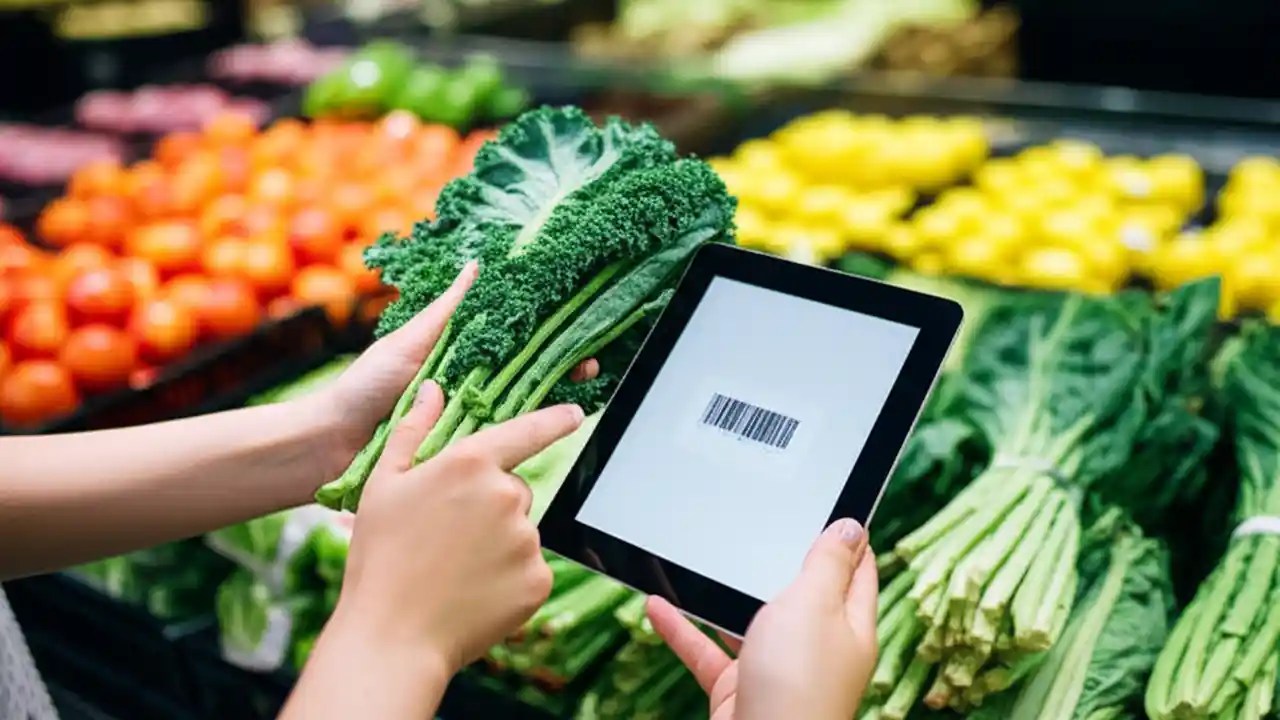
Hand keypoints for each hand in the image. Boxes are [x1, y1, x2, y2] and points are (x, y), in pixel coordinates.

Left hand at [314, 261, 598, 474]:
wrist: (332, 445)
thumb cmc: (365, 388)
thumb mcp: (409, 342)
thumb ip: (445, 311)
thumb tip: (476, 266)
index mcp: (460, 359)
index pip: (515, 344)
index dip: (546, 338)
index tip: (575, 332)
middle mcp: (469, 389)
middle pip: (527, 376)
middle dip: (561, 369)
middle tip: (590, 365)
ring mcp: (467, 423)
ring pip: (520, 410)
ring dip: (551, 400)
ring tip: (579, 393)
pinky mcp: (462, 454)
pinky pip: (499, 443)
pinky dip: (525, 434)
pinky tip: (550, 427)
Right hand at [336, 384, 584, 676]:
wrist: (393, 637)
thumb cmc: (380, 557)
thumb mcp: (383, 484)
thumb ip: (412, 430)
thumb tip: (432, 389)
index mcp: (469, 464)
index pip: (526, 432)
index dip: (553, 420)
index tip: (575, 413)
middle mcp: (507, 496)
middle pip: (514, 489)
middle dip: (490, 504)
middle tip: (447, 535)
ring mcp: (527, 540)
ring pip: (521, 530)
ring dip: (498, 542)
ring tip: (453, 568)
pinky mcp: (538, 580)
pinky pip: (529, 568)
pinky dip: (508, 577)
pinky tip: (472, 591)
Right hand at [647, 519, 877, 719]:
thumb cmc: (797, 684)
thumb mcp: (816, 604)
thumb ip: (828, 564)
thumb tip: (851, 528)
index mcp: (848, 625)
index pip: (856, 572)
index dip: (847, 540)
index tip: (834, 510)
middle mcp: (816, 648)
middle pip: (801, 596)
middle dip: (778, 563)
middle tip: (760, 526)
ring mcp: (776, 670)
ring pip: (747, 621)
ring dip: (721, 594)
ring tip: (701, 561)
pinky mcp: (740, 689)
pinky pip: (708, 651)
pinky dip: (682, 629)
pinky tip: (657, 606)